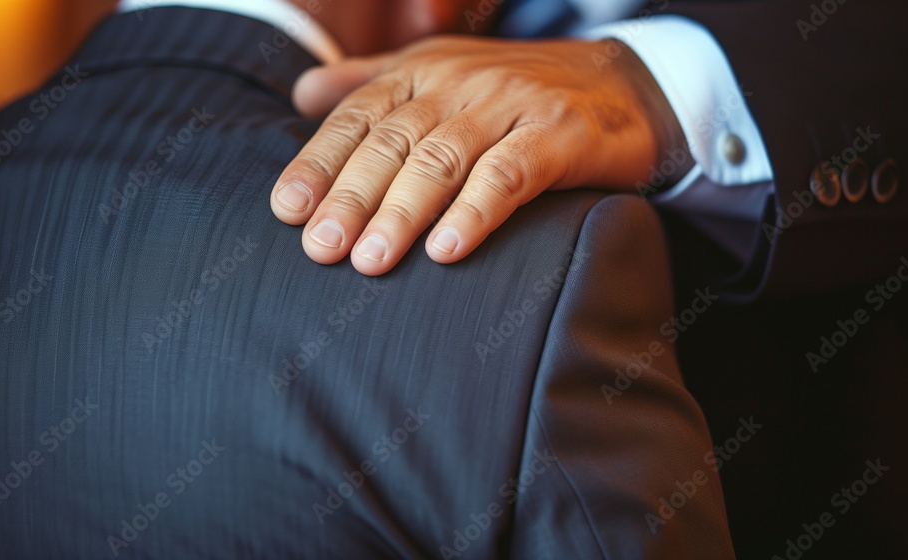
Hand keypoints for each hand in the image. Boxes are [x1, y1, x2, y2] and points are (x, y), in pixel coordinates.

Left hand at [272, 36, 671, 274]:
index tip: (287, 210)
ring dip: (403, 211)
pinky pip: (511, 174)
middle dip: (352, 196)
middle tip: (321, 248)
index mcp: (421, 73)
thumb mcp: (436, 74)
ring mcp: (510, 105)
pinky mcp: (559, 135)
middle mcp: (458, 83)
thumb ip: (369, 84)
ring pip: (444, 159)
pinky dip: (476, 212)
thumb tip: (300, 94)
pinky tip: (446, 250)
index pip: (357, 116)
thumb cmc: (512, 92)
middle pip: (393, 141)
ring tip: (370, 260)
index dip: (318, 162)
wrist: (620, 84)